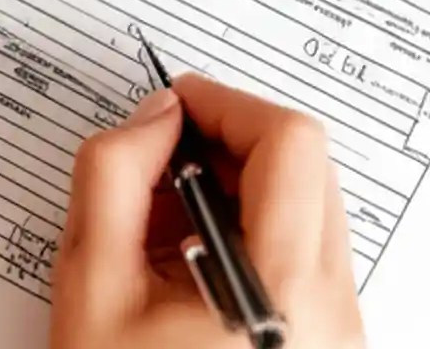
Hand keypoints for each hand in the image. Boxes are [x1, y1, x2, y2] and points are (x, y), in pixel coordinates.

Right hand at [51, 74, 363, 347]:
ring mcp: (338, 328)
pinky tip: (183, 262)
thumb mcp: (91, 286)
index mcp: (283, 288)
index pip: (289, 144)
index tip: (174, 104)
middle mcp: (331, 308)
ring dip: (233, 189)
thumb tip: (153, 116)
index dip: (225, 104)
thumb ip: (113, 176)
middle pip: (306, 168)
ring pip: (305, 208)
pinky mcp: (328, 340)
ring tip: (157, 223)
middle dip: (226, 144)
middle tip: (157, 160)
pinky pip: (302, 253)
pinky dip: (246, 232)